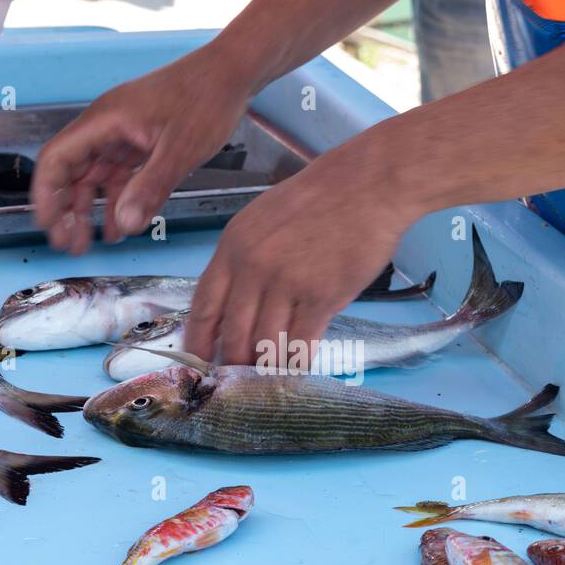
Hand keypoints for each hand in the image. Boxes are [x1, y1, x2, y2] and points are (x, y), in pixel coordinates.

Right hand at [32, 46, 254, 251]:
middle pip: (71, 171)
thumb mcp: (180, 149)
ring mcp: (123, 134)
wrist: (231, 73)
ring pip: (93, 177)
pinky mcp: (141, 142)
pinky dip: (116, 201)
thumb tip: (124, 224)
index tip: (47, 224)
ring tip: (86, 244)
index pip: (57, 158)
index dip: (47, 193)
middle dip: (65, 210)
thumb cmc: (207, 97)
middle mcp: (107, 126)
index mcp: (105, 121)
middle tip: (68, 245)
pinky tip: (119, 226)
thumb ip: (151, 188)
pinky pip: (119, 176)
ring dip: (88, 210)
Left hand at [184, 135, 422, 364]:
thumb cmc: (318, 200)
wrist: (366, 186)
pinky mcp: (321, 297)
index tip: (198, 364)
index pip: (204, 306)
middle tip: (239, 379)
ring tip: (269, 377)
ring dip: (266, 367)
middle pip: (233, 334)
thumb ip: (243, 260)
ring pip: (266, 344)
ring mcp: (287, 283)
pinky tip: (297, 369)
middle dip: (234, 364)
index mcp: (233, 248)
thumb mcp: (262, 221)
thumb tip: (233, 304)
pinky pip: (301, 344)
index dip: (198, 342)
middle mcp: (254, 268)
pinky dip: (297, 363)